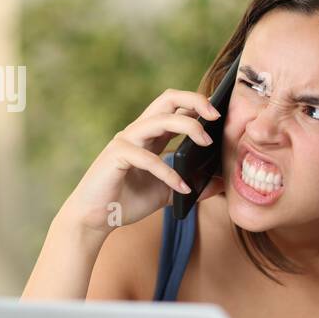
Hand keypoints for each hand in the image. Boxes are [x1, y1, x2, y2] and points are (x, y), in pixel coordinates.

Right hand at [59, 88, 224, 233]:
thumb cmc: (127, 201)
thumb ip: (193, 186)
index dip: (199, 104)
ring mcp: (126, 141)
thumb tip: (222, 183)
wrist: (96, 218)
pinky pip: (147, 157)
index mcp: (151, 135)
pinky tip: (182, 188)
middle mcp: (138, 131)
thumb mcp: (168, 193)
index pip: (176, 107)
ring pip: (160, 120)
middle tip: (217, 115)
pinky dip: (168, 173)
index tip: (221, 115)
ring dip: (188, 127)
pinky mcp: (116, 156)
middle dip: (195, 100)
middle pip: (168, 99)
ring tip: (207, 143)